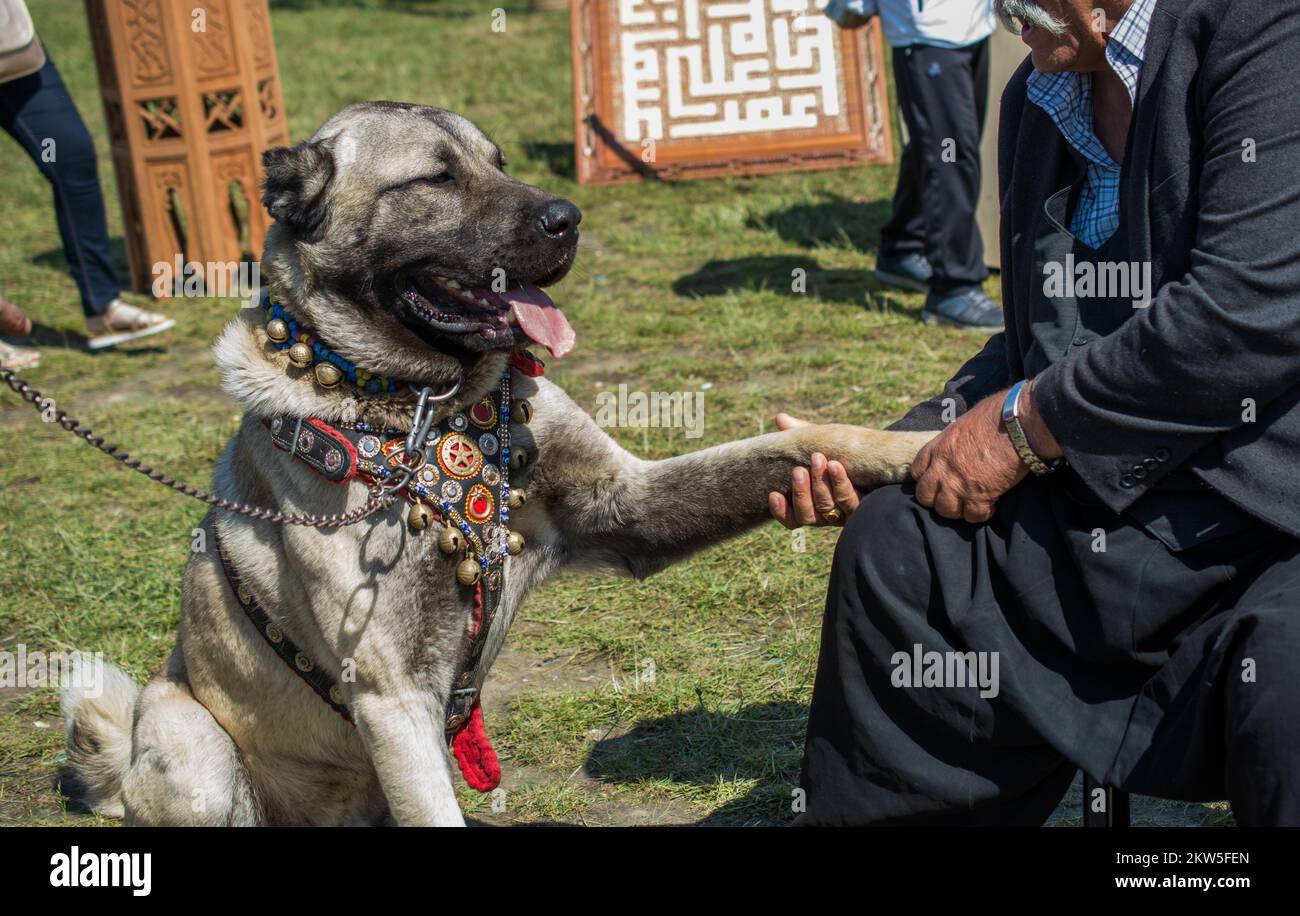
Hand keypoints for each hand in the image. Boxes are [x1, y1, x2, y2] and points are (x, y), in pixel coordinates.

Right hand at [768, 413, 861, 527]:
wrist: (883, 457)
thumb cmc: (845, 451)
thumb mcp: (822, 443)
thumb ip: (801, 434)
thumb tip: (780, 418)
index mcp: (814, 506)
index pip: (793, 519)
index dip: (781, 511)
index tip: (773, 494)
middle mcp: (829, 515)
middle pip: (809, 515)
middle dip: (801, 492)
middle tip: (799, 469)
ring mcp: (847, 513)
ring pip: (828, 508)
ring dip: (820, 484)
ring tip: (819, 459)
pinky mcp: (865, 507)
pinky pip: (851, 501)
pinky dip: (841, 483)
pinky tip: (836, 465)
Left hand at [909, 385, 1060, 523]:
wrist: (1017, 425)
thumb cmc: (997, 415)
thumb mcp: (964, 423)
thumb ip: (956, 439)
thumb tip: (963, 442)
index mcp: (938, 447)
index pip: (916, 471)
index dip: (925, 479)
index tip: (936, 482)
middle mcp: (943, 467)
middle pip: (925, 496)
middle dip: (936, 499)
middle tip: (953, 498)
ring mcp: (958, 484)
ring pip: (946, 510)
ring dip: (958, 510)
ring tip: (971, 504)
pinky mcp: (979, 496)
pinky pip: (972, 516)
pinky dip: (981, 514)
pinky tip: (990, 506)